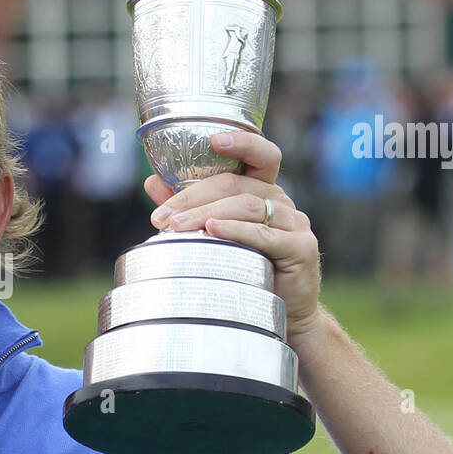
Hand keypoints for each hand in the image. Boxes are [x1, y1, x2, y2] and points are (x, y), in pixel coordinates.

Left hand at [143, 130, 322, 345]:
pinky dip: (235, 230)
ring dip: (206, 214)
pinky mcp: (301, 247)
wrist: (284, 314)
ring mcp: (295, 223)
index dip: (241, 142)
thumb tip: (150, 182)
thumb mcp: (216, 235)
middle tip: (162, 216)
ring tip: (176, 227)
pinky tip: (212, 230)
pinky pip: (263, 234)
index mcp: (264, 191)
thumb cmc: (249, 271)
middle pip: (237, 185)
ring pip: (247, 206)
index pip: (259, 155)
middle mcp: (282, 202)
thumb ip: (189, 207)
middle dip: (193, 197)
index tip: (213, 139)